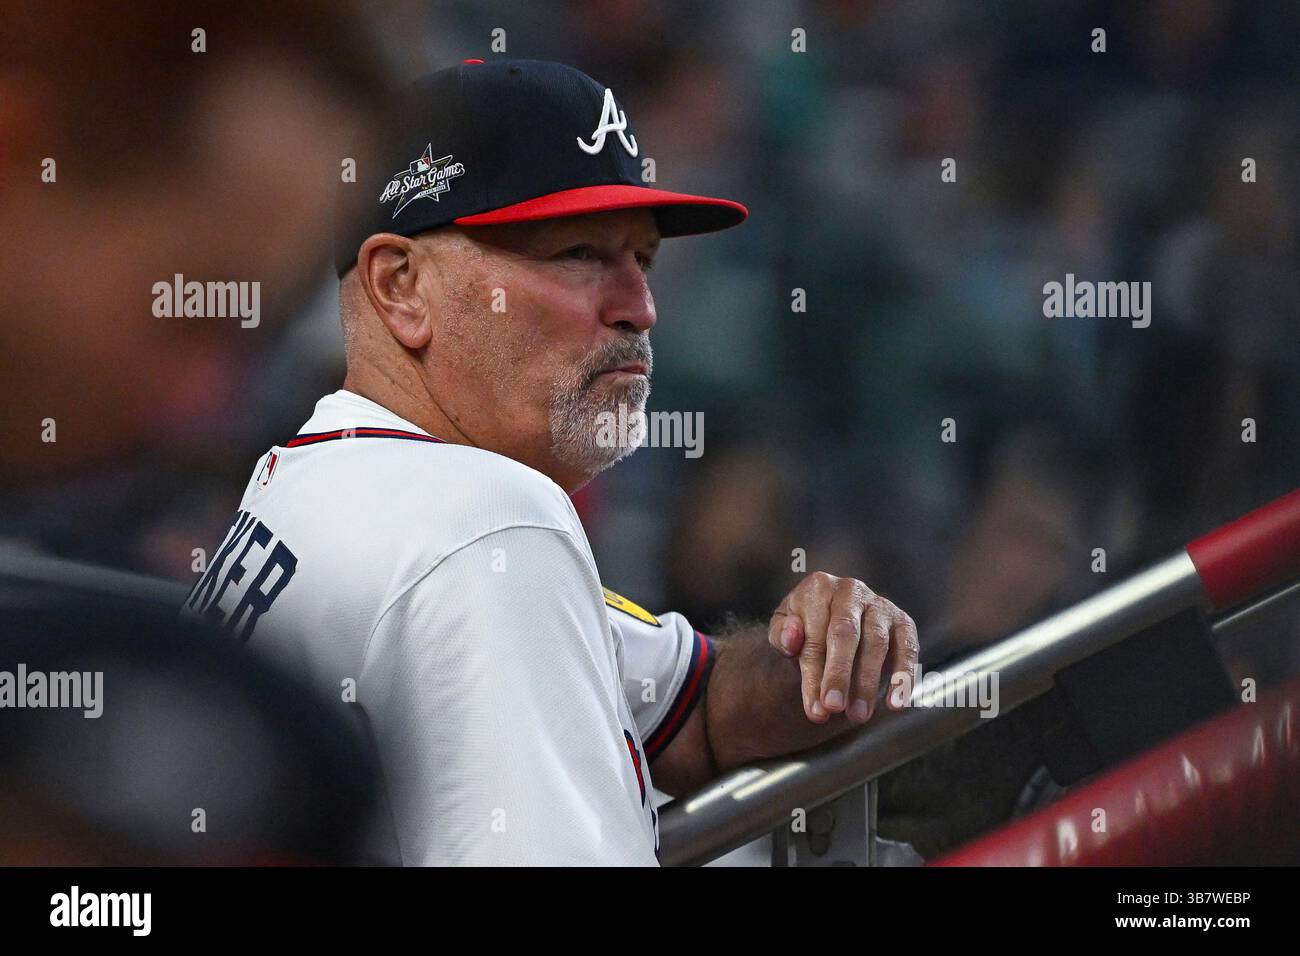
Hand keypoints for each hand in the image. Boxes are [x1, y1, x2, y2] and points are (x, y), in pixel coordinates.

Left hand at [767, 572, 918, 724]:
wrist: (831, 618)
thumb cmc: (804, 627)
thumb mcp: (782, 628)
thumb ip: (781, 635)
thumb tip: (792, 639)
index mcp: (819, 587)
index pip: (815, 634)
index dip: (814, 673)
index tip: (814, 707)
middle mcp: (851, 590)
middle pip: (846, 634)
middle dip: (840, 674)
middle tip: (835, 707)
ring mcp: (880, 604)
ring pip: (877, 643)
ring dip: (868, 682)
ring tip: (858, 715)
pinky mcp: (903, 622)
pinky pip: (907, 649)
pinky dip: (903, 677)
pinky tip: (895, 703)